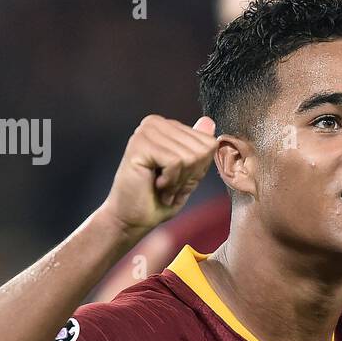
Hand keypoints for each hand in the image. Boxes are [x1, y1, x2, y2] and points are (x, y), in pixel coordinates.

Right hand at [99, 115, 221, 237]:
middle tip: (169, 186)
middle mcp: (155, 123)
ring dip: (179, 181)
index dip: (199, 169)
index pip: (209, 142)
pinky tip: (156, 185)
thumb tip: (208, 121)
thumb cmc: (158, 199)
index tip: (179, 179)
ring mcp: (146, 132)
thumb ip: (198, 148)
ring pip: (190, 156)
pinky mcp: (140, 144)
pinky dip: (171, 182)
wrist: (132, 219)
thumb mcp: (189, 173)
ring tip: (162, 187)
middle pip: (202, 149)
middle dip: (190, 176)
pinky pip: (176, 162)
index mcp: (167, 126)